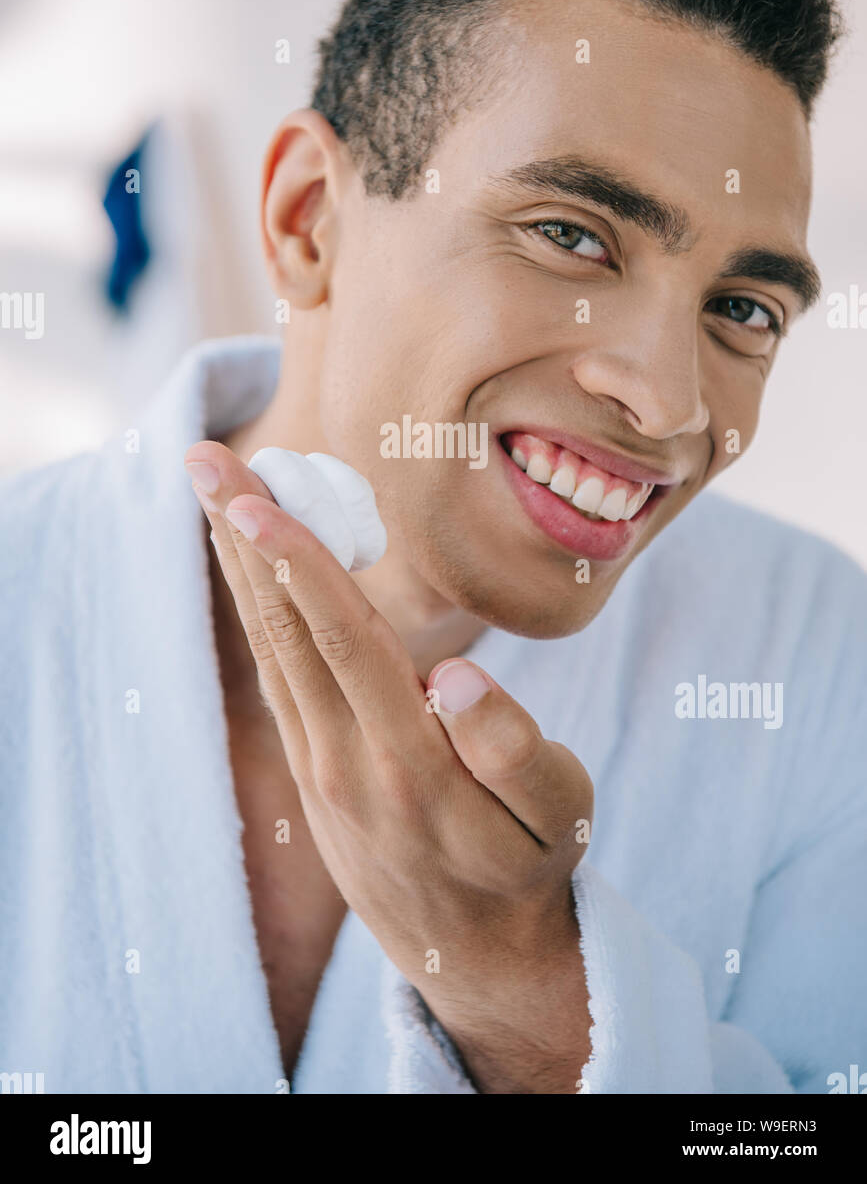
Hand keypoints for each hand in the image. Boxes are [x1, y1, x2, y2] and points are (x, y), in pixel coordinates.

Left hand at [184, 440, 594, 1091]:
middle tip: (204, 459)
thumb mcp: (554, 815)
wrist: (473, 957)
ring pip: (269, 647)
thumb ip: (511, 748)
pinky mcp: (311, 769)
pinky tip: (248, 566)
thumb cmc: (528, 867)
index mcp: (408, 764)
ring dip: (239, 565)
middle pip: (284, 630)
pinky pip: (276, 674)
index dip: (301, 564)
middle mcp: (343, 762)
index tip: (256, 497)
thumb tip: (458, 674)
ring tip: (214, 492)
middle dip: (242, 537)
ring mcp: (317, 767)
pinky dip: (257, 608)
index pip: (345, 642)